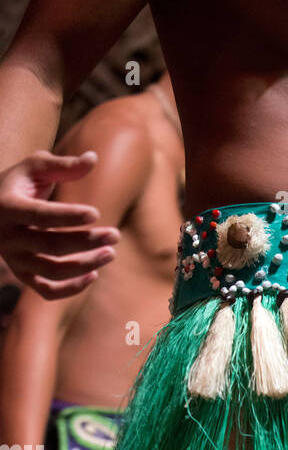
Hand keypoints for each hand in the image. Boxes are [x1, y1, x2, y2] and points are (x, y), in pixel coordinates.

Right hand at [0, 151, 118, 298]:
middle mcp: (8, 237)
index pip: (41, 215)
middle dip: (86, 241)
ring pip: (52, 271)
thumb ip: (62, 166)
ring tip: (110, 253)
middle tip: (115, 235)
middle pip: (51, 245)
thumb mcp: (35, 168)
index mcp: (8, 207)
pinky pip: (47, 291)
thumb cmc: (19, 184)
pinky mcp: (23, 275)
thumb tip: (93, 159)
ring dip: (85, 265)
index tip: (96, 213)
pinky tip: (94, 275)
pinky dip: (71, 288)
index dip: (69, 216)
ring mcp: (14, 260)